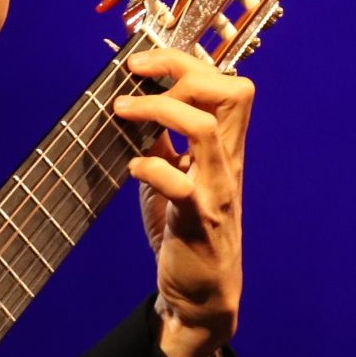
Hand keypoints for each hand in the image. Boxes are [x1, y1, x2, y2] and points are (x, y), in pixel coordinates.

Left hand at [113, 47, 253, 356]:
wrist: (201, 294)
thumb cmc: (185, 232)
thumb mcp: (171, 178)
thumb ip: (162, 144)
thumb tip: (135, 106)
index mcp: (224, 148)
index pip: (227, 85)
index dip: (188, 62)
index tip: (144, 62)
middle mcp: (227, 163)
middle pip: (232, 93)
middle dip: (181, 72)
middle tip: (136, 76)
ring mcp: (216, 190)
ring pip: (206, 129)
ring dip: (160, 110)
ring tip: (123, 112)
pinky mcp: (198, 220)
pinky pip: (179, 183)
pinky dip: (150, 168)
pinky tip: (131, 170)